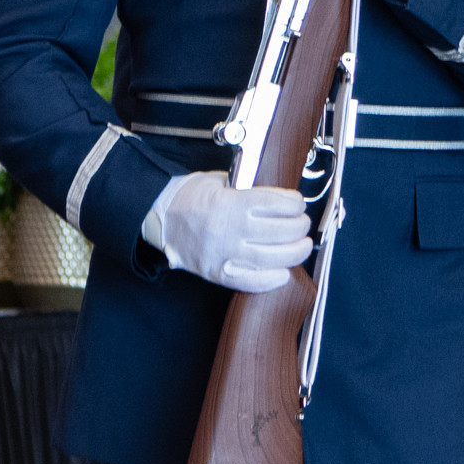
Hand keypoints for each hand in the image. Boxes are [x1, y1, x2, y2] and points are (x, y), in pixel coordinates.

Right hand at [149, 175, 312, 291]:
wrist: (161, 220)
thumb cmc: (190, 198)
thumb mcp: (221, 181)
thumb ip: (249, 189)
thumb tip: (279, 198)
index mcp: (232, 204)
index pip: (278, 204)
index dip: (295, 203)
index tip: (298, 203)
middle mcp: (231, 231)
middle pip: (282, 232)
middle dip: (300, 226)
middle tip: (302, 224)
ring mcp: (226, 255)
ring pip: (273, 259)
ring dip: (296, 253)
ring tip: (303, 246)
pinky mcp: (219, 273)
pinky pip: (251, 282)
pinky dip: (272, 280)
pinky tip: (283, 273)